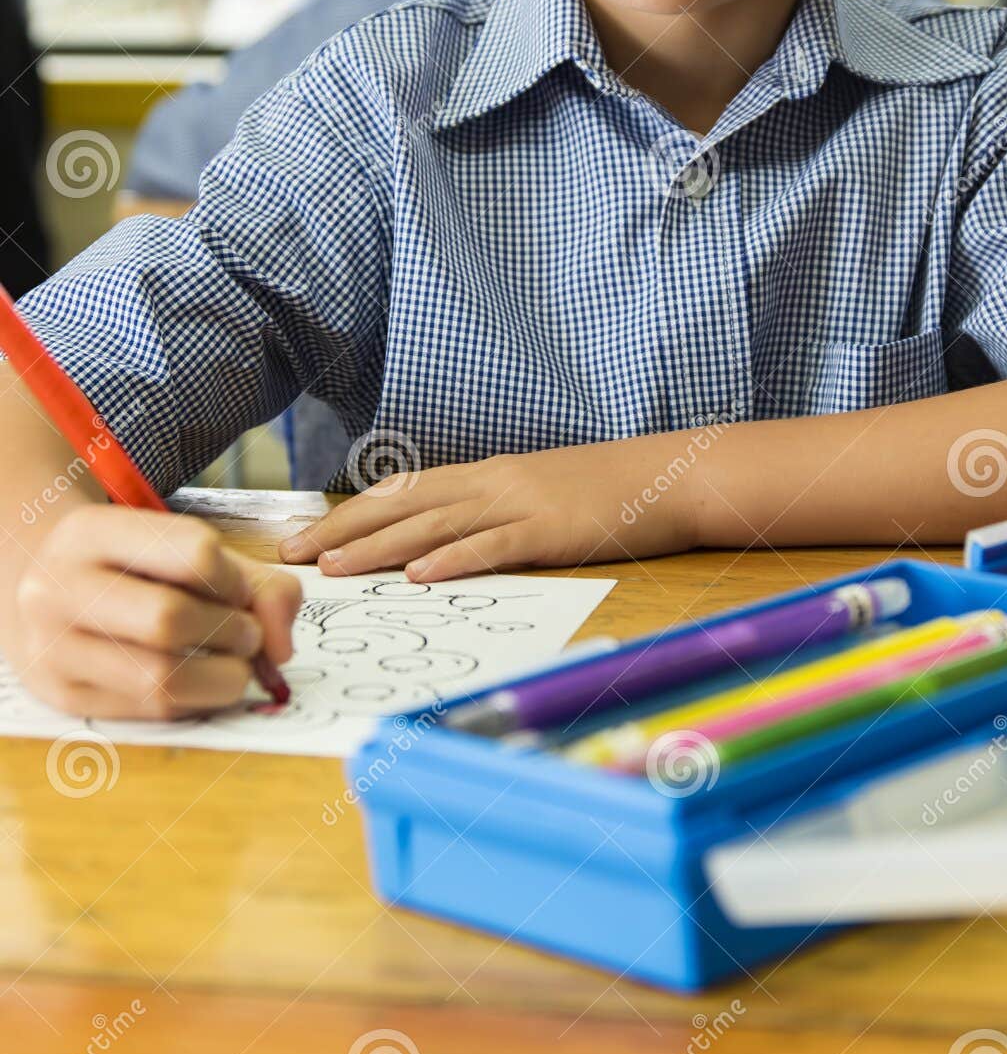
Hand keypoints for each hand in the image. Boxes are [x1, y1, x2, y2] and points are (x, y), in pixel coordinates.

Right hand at [6, 506, 301, 719]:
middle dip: (232, 633)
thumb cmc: (129, 569)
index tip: (238, 591)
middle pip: (171, 619)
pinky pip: (150, 712)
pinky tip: (201, 682)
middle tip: (248, 636)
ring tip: (233, 663)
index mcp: (89, 533)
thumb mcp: (181, 550)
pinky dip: (196, 701)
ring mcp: (53, 647)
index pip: (192, 552)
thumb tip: (280, 646)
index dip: (234, 579)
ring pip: (160, 678)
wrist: (41, 591)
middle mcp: (58, 588)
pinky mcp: (64, 697)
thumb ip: (253, 583)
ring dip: (223, 677)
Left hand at [278, 433, 704, 580]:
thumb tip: (441, 545)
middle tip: (291, 556)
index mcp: (483, 476)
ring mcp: (519, 503)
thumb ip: (487, 514)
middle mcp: (490, 483)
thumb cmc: (601, 492)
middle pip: (402, 507)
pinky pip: (494, 547)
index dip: (348, 514)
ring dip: (380, 549)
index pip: (400, 493)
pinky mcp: (549, 530)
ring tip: (334, 568)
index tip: (305, 536)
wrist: (666, 475)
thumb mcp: (534, 494)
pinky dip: (454, 562)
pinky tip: (420, 578)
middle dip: (342, 531)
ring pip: (435, 527)